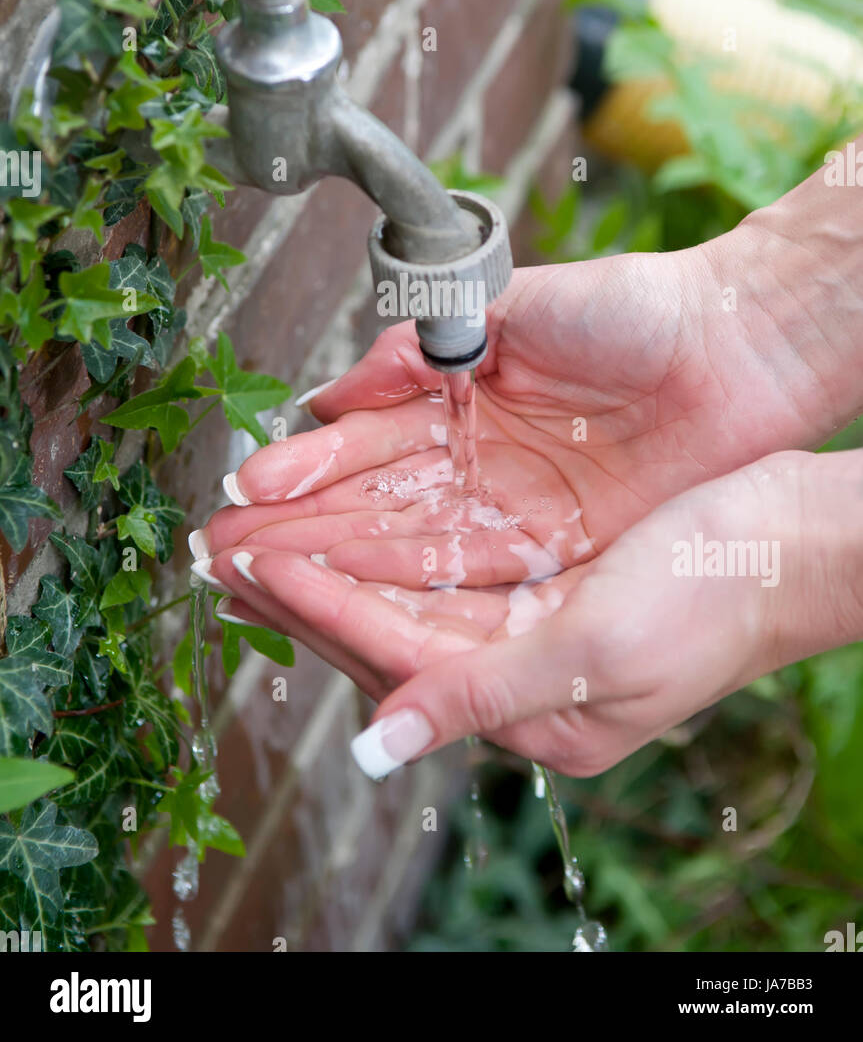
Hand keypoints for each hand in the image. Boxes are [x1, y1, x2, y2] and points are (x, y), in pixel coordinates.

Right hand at [198, 242, 835, 590]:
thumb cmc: (635, 307)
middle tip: (226, 550)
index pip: (369, 442)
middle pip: (375, 503)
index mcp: (461, 394)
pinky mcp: (559, 548)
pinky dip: (412, 591)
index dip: (309, 466)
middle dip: (300, 528)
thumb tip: (334, 392)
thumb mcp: (513, 306)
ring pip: (410, 546)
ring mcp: (515, 506)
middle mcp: (479, 457)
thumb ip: (420, 351)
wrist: (737, 346)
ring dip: (338, 566)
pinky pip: (474, 575)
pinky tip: (351, 600)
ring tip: (265, 581)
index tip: (249, 486)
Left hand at [202, 449, 862, 774]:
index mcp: (535, 711)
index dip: (320, 607)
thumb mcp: (597, 652)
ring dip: (335, 563)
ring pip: (408, 598)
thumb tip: (376, 751)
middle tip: (221, 551)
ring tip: (264, 535)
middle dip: (304, 589)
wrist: (792, 542)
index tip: (252, 564)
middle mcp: (523, 677)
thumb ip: (482, 695)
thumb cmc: (713, 598)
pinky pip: (449, 571)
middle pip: (387, 634)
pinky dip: (393, 547)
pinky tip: (351, 526)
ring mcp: (535, 631)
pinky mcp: (548, 587)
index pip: (396, 659)